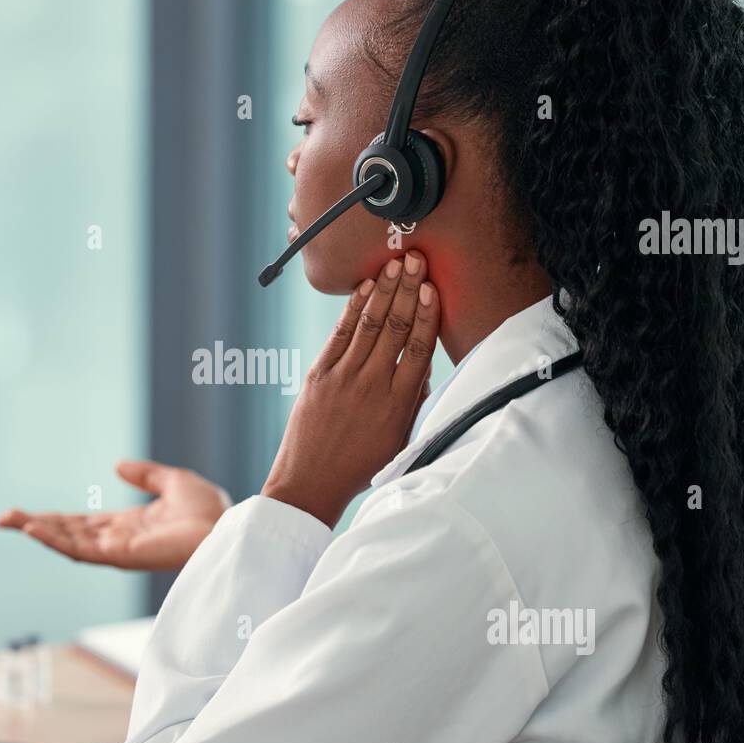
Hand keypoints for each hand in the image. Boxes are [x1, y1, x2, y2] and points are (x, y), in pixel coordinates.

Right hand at [0, 460, 231, 570]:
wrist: (229, 526)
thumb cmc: (211, 510)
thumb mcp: (174, 482)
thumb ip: (146, 475)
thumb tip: (117, 466)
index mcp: (128, 525)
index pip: (82, 523)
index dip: (54, 519)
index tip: (26, 514)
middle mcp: (119, 540)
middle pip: (68, 534)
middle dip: (35, 527)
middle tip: (2, 519)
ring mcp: (119, 550)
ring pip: (70, 543)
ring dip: (39, 532)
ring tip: (10, 521)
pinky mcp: (123, 555)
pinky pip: (84, 550)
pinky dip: (58, 540)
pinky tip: (36, 529)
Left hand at [262, 251, 438, 527]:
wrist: (310, 484)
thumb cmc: (358, 466)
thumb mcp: (398, 440)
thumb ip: (413, 403)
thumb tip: (423, 370)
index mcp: (399, 404)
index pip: (420, 349)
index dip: (428, 315)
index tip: (433, 289)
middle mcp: (373, 386)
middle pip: (397, 328)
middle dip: (408, 290)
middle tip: (417, 259)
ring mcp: (344, 378)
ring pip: (370, 324)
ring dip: (384, 290)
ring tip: (395, 264)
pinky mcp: (319, 376)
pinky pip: (340, 335)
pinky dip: (353, 308)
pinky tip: (365, 287)